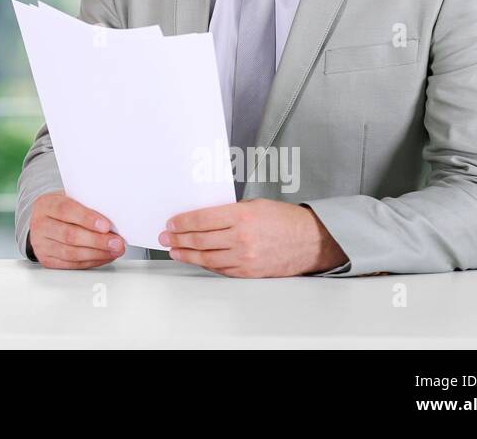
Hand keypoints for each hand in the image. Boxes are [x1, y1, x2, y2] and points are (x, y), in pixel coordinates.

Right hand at [28, 191, 125, 268]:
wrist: (44, 220)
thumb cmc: (62, 209)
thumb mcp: (71, 199)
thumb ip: (87, 206)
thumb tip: (112, 220)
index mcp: (45, 204)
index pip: (66, 210)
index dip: (87, 218)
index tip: (106, 225)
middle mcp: (40, 225)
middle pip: (70, 235)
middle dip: (97, 240)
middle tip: (116, 242)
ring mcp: (41, 244)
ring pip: (71, 253)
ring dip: (97, 253)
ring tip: (114, 250)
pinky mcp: (47, 260)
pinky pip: (71, 264)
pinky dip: (91, 262)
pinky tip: (103, 256)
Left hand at [159, 199, 347, 277]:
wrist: (311, 241)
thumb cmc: (285, 220)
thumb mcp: (254, 205)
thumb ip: (228, 211)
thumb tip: (202, 217)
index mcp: (242, 216)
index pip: (202, 219)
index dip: (182, 222)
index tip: (171, 224)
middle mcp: (242, 238)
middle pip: (200, 240)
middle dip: (178, 239)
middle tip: (166, 238)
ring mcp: (245, 258)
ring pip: (206, 257)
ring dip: (186, 254)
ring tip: (175, 250)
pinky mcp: (249, 272)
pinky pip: (220, 269)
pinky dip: (205, 264)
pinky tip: (196, 260)